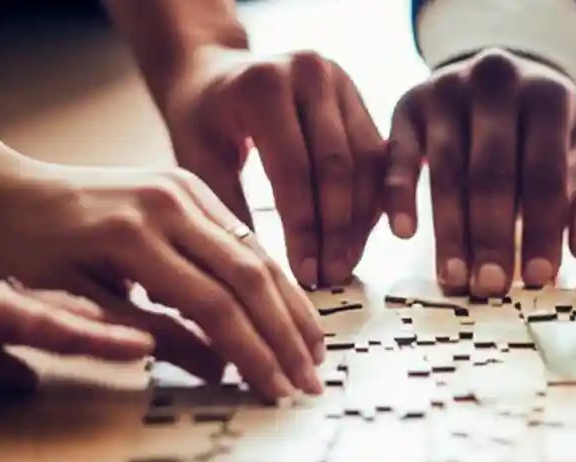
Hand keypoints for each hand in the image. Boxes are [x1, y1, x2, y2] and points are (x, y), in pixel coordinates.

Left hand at [0, 163, 325, 401]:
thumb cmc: (21, 254)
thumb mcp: (77, 305)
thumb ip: (151, 334)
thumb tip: (220, 370)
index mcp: (134, 234)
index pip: (214, 304)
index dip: (253, 353)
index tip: (277, 392)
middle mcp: (168, 201)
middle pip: (249, 276)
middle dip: (285, 335)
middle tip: (312, 381)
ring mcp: (183, 187)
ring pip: (255, 253)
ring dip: (289, 307)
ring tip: (315, 352)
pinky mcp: (190, 185)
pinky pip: (242, 237)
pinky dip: (269, 279)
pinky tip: (288, 311)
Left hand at [158, 47, 384, 287]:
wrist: (214, 72)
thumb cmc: (201, 116)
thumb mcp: (199, 157)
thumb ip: (230, 207)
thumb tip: (264, 270)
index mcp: (265, 84)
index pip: (294, 169)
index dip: (304, 228)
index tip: (305, 272)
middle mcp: (310, 73)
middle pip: (338, 166)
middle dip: (337, 230)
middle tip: (331, 276)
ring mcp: (339, 81)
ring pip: (367, 162)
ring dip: (360, 220)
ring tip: (345, 263)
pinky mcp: (356, 95)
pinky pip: (376, 155)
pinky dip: (370, 199)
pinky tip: (357, 236)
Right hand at [385, 48, 575, 295]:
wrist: (500, 74)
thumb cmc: (545, 126)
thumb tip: (575, 235)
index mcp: (548, 95)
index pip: (545, 172)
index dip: (541, 228)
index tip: (536, 277)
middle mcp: (496, 82)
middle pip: (492, 173)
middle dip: (492, 237)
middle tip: (491, 286)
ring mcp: (448, 89)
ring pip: (446, 170)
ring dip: (449, 231)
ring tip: (455, 278)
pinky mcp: (410, 103)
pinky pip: (399, 155)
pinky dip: (399, 194)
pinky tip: (404, 232)